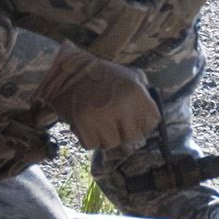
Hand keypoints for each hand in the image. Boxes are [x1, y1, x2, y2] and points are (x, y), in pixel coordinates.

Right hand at [36, 40, 160, 149]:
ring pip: (113, 143)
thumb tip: (150, 106)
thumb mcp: (129, 74)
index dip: (143, 122)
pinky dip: (90, 138)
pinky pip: (94, 144)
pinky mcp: (85, 130)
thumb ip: (144, 89)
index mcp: (136, 94)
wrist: (66, 73)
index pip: (152, 122)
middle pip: (133, 135)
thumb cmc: (100, 74)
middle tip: (113, 120)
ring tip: (98, 120)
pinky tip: (87, 123)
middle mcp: (122, 108)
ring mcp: (104, 120)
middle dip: (124, 130)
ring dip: (106, 135)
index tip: (134, 119)